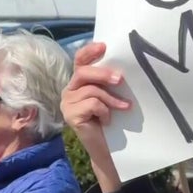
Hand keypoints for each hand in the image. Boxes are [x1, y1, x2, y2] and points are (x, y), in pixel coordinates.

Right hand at [62, 42, 130, 192]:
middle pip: (83, 72)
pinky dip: (105, 111)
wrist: (107, 147)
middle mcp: (69, 90)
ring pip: (91, 90)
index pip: (80, 60)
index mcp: (79, 82)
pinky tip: (108, 120)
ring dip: (111, 99)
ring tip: (124, 107)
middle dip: (103, 74)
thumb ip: (109, 82)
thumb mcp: (110, 96)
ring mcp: (67, 103)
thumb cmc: (112, 119)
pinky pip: (92, 104)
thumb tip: (122, 69)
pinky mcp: (70, 115)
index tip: (104, 46)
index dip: (89, 51)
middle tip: (120, 80)